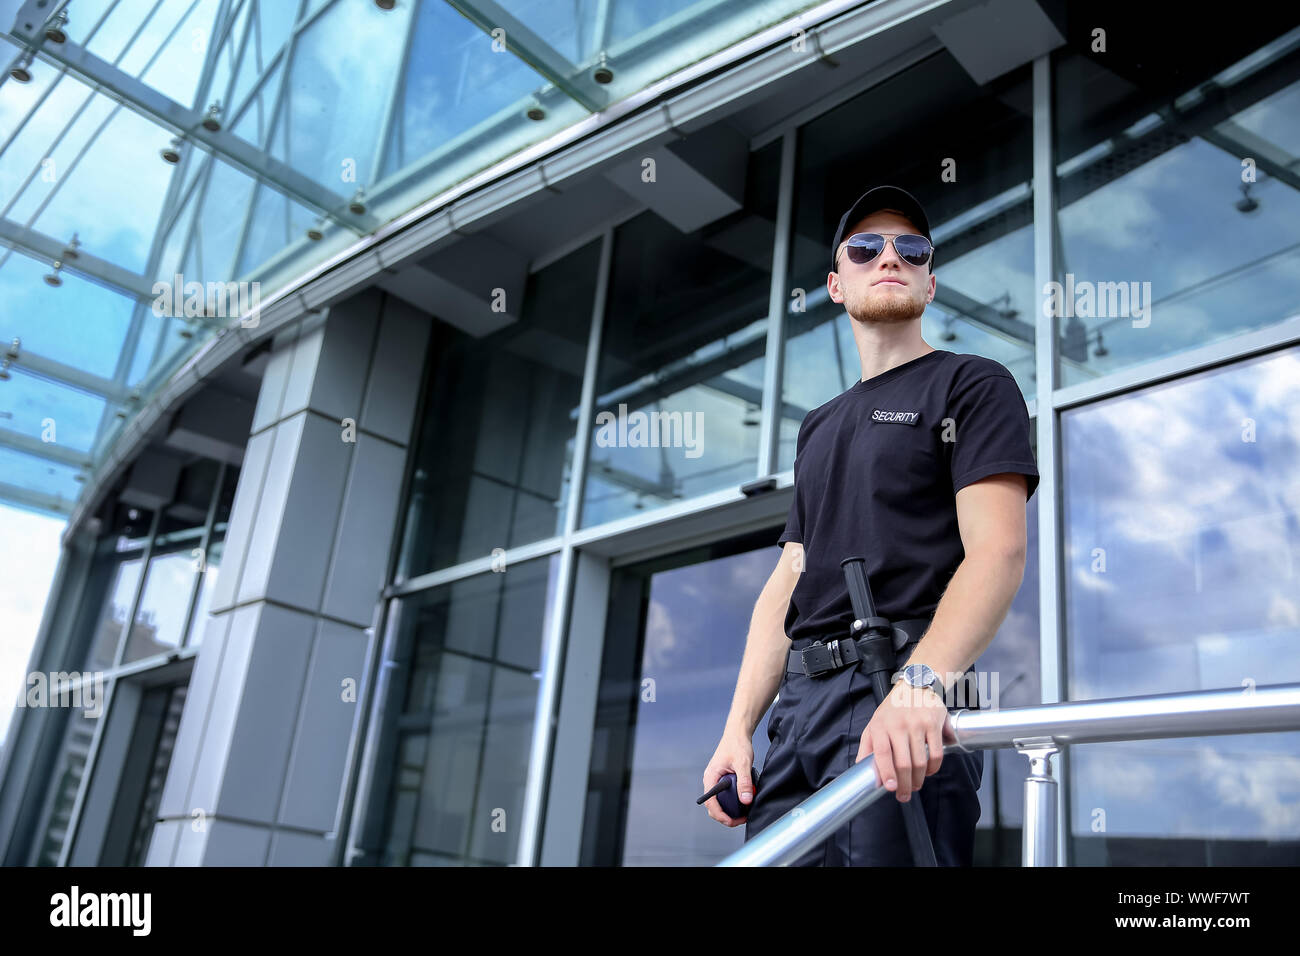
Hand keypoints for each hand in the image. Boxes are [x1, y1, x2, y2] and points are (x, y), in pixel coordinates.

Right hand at [702, 734, 755, 826]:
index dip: (720, 815)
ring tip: (742, 813)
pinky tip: (741, 802)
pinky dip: (731, 802)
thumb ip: (744, 782)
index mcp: (711, 777)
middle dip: (725, 816)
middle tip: (740, 820)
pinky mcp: (722, 779)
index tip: (732, 821)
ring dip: (728, 810)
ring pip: (718, 802)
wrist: (737, 734)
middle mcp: (710, 780)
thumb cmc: (737, 745)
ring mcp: (715, 780)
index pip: (710, 802)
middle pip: (713, 805)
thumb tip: (746, 800)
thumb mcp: (743, 764)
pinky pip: (723, 795)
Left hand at [855, 680, 955, 801]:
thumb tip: (861, 769)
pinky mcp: (934, 724)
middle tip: (904, 795)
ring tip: (915, 785)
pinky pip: (936, 753)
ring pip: (920, 761)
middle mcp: (898, 724)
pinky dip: (933, 768)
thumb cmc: (893, 709)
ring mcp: (918, 724)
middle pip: (903, 762)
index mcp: (880, 725)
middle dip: (904, 784)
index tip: (890, 788)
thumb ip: (867, 747)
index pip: (882, 753)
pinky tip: (928, 771)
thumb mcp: (874, 724)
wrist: (915, 686)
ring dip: (918, 779)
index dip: (886, 773)